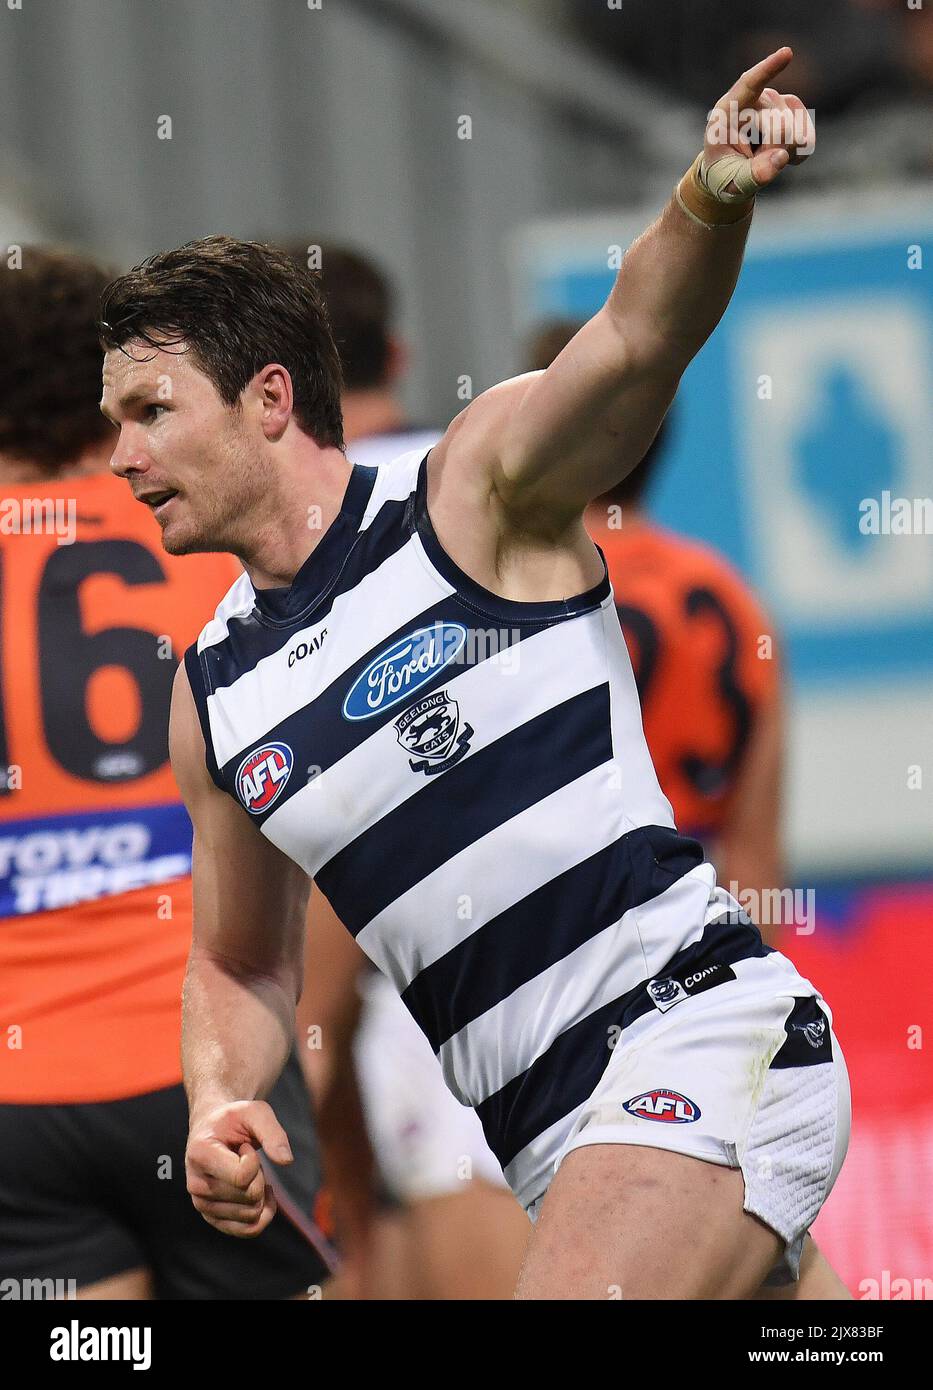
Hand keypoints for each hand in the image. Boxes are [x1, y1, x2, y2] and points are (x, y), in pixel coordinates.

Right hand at [185, 1098, 292, 1237]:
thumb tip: (286, 1161)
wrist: (214, 1130)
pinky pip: (249, 1230)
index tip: (245, 1146)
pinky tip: (261, 1193)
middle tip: (246, 1159)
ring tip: (248, 1173)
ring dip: (261, 1193)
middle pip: (249, 1197)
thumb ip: (272, 1132)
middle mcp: (195, 1184)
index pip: (242, 1177)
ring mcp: (202, 1205)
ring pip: (251, 1215)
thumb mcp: (255, 1112)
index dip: (255, 1161)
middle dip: (259, 1176)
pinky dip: (264, 1214)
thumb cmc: (235, 1120)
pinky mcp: (213, 1218)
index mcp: (200, 1154)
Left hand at [705, 47, 814, 193]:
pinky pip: (807, 135)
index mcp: (728, 111)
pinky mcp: (792, 110)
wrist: (731, 172)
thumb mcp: (731, 182)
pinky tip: (784, 158)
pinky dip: (799, 152)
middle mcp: (753, 100)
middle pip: (779, 124)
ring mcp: (774, 103)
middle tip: (754, 163)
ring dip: (784, 153)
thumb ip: (752, 175)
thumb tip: (781, 158)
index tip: (787, 53)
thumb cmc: (724, 174)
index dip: (768, 69)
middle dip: (773, 152)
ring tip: (764, 158)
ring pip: (795, 131)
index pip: (749, 84)